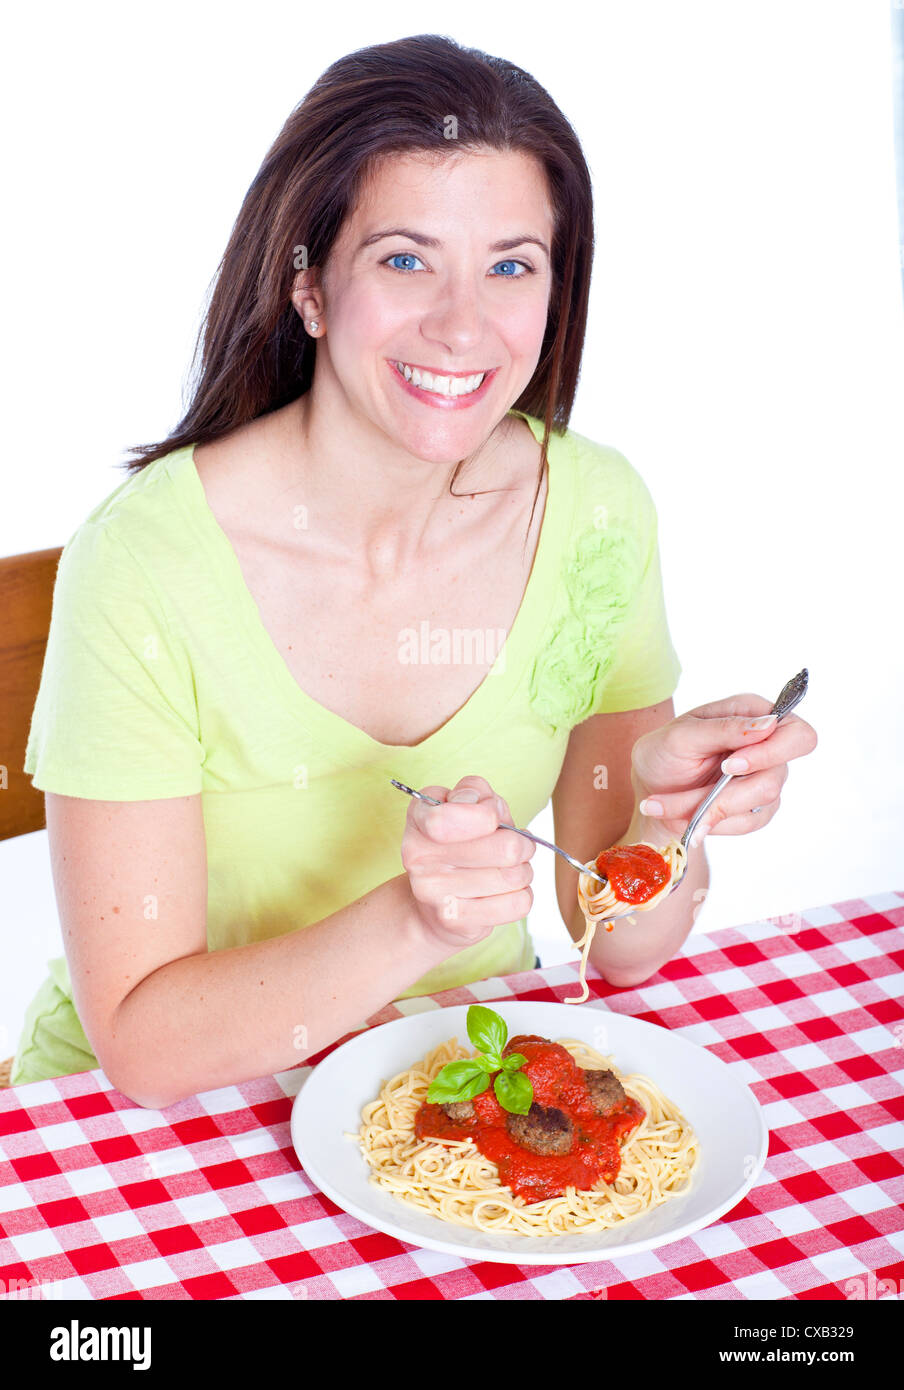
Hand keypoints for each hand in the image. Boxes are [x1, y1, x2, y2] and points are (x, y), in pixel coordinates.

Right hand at [400, 776, 534, 949]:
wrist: (434, 905)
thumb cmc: (458, 844)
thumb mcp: (462, 804)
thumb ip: (475, 791)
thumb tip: (489, 809)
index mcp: (419, 819)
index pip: (455, 816)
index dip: (488, 815)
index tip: (492, 819)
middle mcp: (418, 856)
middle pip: (507, 848)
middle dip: (522, 844)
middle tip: (516, 847)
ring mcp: (433, 892)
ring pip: (516, 876)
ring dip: (523, 871)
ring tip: (508, 870)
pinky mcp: (455, 921)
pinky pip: (518, 903)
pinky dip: (522, 896)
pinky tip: (504, 893)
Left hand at [628, 693, 817, 845]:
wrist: (650, 789)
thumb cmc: (662, 753)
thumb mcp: (681, 736)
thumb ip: (724, 728)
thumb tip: (769, 723)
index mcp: (752, 714)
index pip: (797, 734)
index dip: (772, 753)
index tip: (731, 766)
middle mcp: (765, 745)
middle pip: (777, 776)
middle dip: (728, 792)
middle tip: (696, 799)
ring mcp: (764, 778)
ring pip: (759, 804)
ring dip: (709, 809)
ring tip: (668, 806)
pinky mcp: (756, 807)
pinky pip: (747, 823)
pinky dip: (711, 823)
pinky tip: (688, 817)